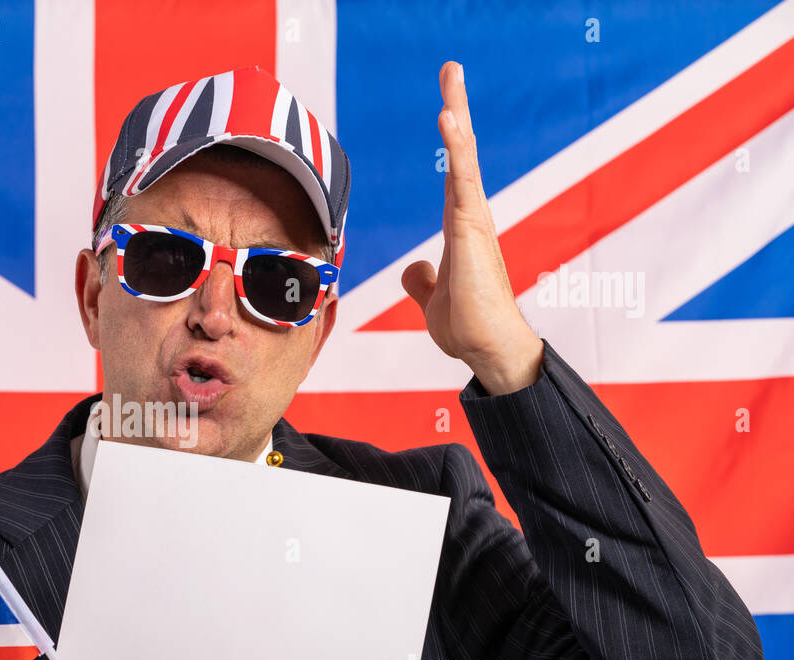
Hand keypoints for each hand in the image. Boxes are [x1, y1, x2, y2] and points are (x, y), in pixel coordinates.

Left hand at [400, 61, 543, 395]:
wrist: (487, 349)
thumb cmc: (469, 326)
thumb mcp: (433, 299)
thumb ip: (422, 281)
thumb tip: (414, 269)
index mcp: (461, 226)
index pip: (454, 171)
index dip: (451, 138)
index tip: (447, 103)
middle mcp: (471, 216)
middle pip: (462, 153)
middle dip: (456, 109)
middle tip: (451, 68)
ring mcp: (474, 221)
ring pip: (464, 160)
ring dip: (456, 120)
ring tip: (449, 81)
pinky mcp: (473, 231)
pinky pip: (464, 182)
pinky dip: (458, 150)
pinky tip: (450, 122)